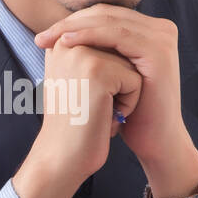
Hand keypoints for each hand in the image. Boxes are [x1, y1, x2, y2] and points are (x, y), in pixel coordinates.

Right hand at [11, 36, 141, 197]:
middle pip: (122, 53)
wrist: (63, 157)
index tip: (87, 98)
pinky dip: (128, 104)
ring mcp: (82, 53)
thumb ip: (94, 53)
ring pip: (131, 66)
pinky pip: (136, 81)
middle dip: (118, 83)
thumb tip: (121, 41)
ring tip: (98, 110)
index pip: (110, 44)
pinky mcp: (98, 70)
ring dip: (124, 93)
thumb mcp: (77, 79)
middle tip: (92, 106)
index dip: (111, 77)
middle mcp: (68, 41)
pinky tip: (104, 117)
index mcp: (61, 41)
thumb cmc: (75, 123)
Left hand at [35, 4, 188, 168]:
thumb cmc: (129, 112)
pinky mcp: (158, 51)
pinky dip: (89, 35)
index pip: (104, 15)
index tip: (42, 36)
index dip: (72, 21)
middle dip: (70, 23)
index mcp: (150, 30)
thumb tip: (58, 33)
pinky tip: (67, 42)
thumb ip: (97, 50)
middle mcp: (160, 29)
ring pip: (110, 21)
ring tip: (49, 38)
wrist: (154, 139)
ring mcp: (162, 38)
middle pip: (106, 14)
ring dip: (75, 27)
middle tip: (41, 37)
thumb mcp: (112, 75)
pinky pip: (117, 35)